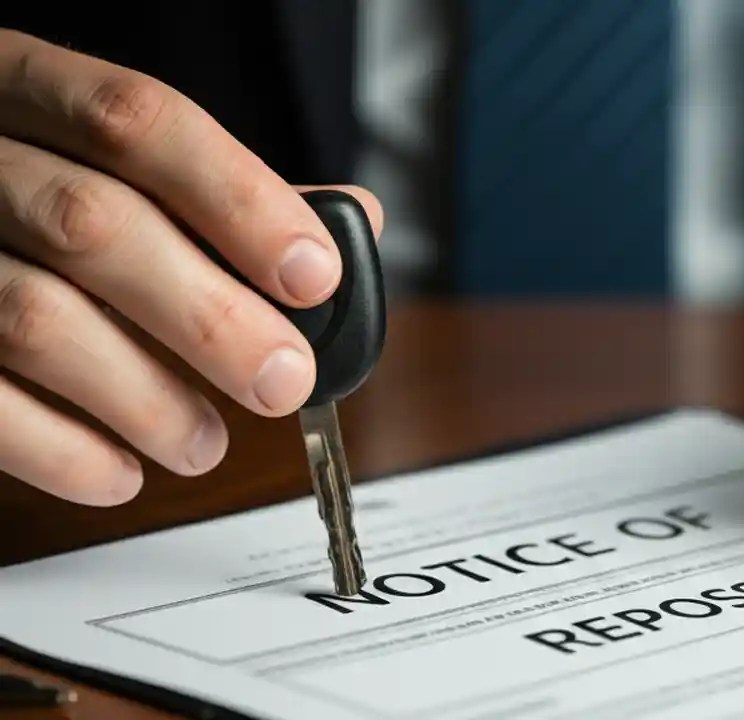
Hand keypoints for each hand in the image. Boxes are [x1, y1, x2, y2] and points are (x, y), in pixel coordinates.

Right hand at [0, 30, 381, 505]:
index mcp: (27, 91)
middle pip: (92, 225)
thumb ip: (219, 192)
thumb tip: (353, 222)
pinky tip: (120, 472)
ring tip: (204, 444)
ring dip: (145, 398)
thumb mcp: (104, 158)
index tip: (314, 274)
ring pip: (35, 319)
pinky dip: (61, 451)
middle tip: (284, 381)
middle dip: (210, 316)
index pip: (137, 122)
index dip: (238, 201)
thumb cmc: (33, 196)